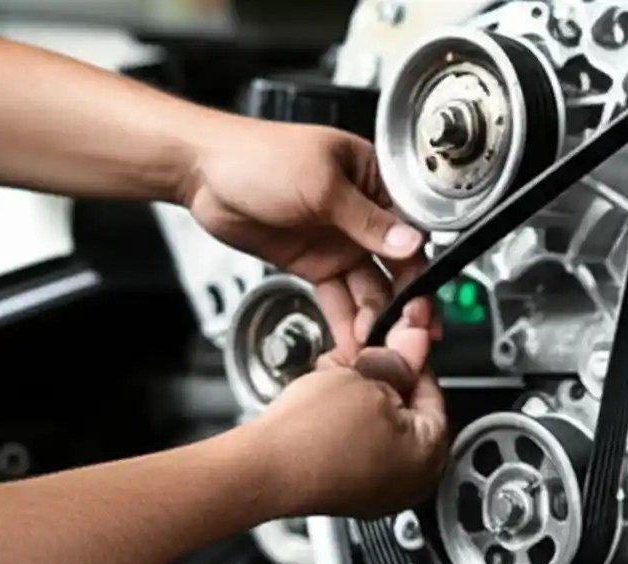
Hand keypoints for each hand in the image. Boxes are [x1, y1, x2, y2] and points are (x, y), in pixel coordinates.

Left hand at [181, 117, 435, 370]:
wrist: (202, 174)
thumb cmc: (258, 155)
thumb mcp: (322, 185)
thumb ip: (367, 220)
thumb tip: (410, 242)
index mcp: (373, 181)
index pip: (411, 229)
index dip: (423, 266)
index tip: (425, 299)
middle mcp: (362, 215)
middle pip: (397, 266)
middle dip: (406, 301)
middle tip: (410, 333)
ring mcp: (339, 242)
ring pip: (369, 286)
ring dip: (376, 316)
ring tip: (380, 344)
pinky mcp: (315, 264)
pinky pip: (339, 297)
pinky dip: (346, 320)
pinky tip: (355, 341)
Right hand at [246, 348, 448, 518]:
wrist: (263, 471)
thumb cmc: (312, 437)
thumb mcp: (365, 377)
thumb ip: (398, 361)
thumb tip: (415, 344)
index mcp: (430, 454)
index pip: (433, 393)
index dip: (409, 362)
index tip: (393, 346)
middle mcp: (412, 482)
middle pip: (408, 413)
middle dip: (383, 382)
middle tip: (361, 364)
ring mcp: (380, 493)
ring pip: (380, 428)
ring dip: (361, 400)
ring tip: (336, 383)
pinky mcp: (350, 494)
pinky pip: (359, 448)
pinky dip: (347, 426)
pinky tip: (325, 408)